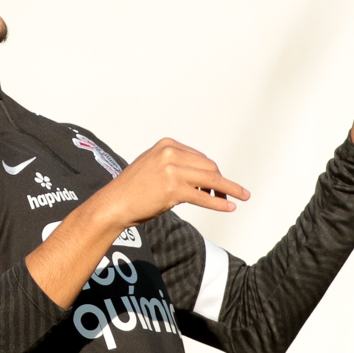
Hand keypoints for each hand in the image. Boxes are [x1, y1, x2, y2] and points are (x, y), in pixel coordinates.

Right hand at [95, 138, 249, 225]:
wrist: (113, 204)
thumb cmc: (131, 189)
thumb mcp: (152, 166)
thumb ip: (175, 165)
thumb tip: (203, 175)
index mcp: (166, 145)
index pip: (200, 157)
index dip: (212, 173)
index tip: (218, 185)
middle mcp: (170, 154)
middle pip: (209, 167)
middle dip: (221, 182)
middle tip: (231, 195)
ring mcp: (171, 171)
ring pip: (211, 180)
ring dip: (228, 190)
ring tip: (240, 197)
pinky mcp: (173, 189)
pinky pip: (203, 196)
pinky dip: (219, 203)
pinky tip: (229, 207)